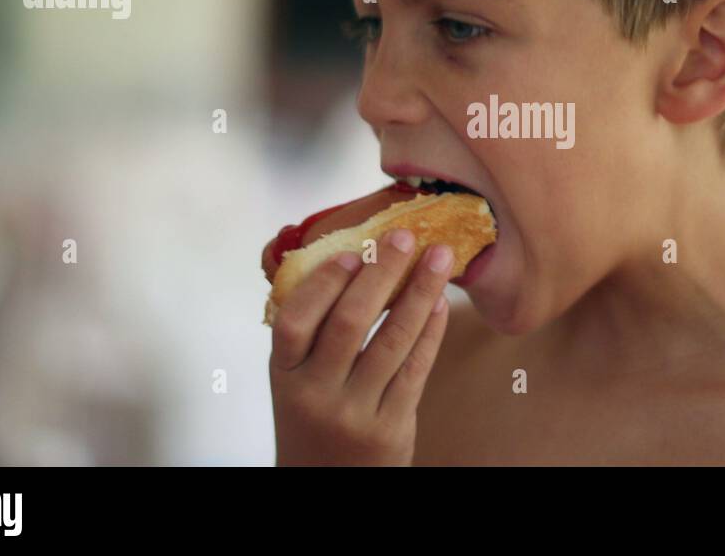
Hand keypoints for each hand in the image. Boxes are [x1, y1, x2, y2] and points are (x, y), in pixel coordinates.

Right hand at [268, 228, 452, 465]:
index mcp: (283, 375)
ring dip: (419, 293)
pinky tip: (440, 303)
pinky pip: (416, 369)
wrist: (326, 488)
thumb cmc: (313, 418)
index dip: (324, 283)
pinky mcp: (391, 427)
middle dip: (381, 273)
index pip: (294, 321)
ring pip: (391, 341)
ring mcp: (354, 412)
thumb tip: (348, 260)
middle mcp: (314, 394)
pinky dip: (430, 331)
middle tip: (404, 236)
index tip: (353, 251)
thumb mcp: (295, 381)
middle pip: (349, 323)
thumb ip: (311, 334)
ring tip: (439, 258)